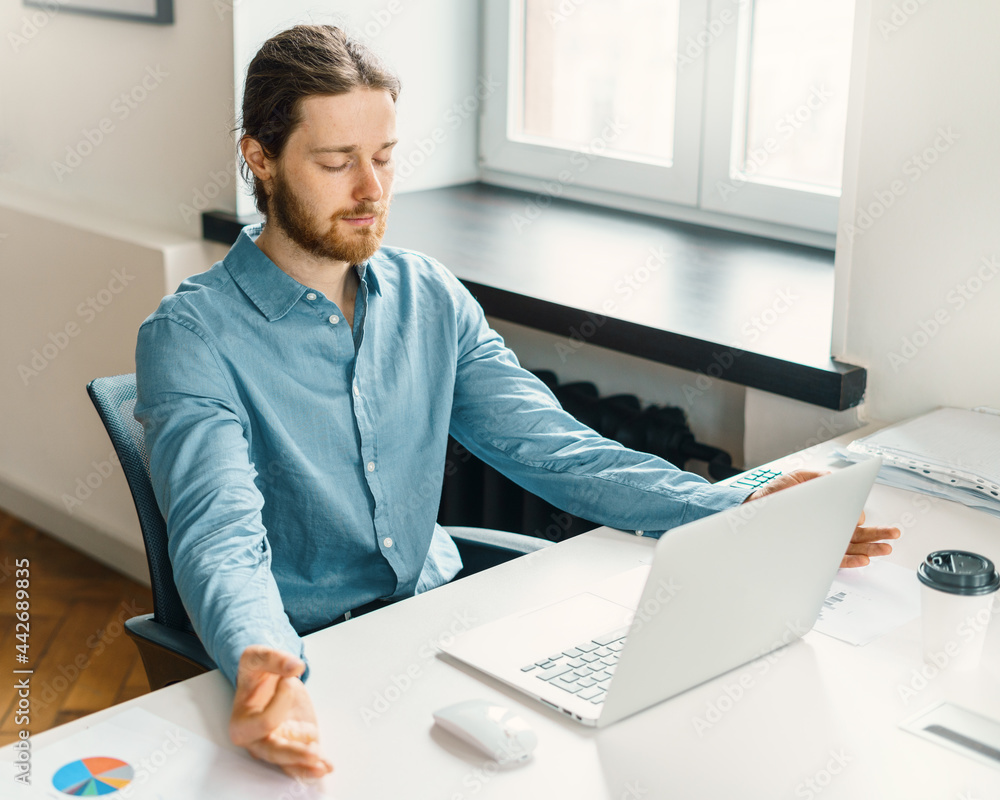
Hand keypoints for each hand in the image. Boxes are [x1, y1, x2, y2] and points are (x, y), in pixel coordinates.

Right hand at [229, 645, 332, 781]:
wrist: (267, 678)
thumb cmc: (257, 673)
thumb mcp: (259, 657)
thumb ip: (275, 659)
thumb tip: (294, 666)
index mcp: (241, 723)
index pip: (265, 721)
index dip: (281, 702)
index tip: (288, 681)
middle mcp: (256, 741)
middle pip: (274, 752)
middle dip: (293, 754)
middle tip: (314, 751)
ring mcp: (275, 745)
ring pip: (288, 763)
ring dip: (306, 765)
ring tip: (324, 765)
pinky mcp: (292, 745)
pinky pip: (299, 762)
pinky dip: (312, 766)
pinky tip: (326, 765)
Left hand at [745, 470, 900, 568]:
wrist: (754, 511)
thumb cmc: (775, 496)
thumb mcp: (799, 479)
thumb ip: (820, 478)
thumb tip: (839, 481)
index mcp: (827, 510)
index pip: (850, 516)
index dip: (858, 516)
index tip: (864, 516)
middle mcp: (827, 527)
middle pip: (857, 533)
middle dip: (878, 534)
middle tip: (894, 534)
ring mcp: (822, 541)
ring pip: (852, 547)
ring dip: (871, 548)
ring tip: (887, 548)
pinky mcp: (814, 552)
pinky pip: (836, 559)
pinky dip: (851, 560)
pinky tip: (863, 558)